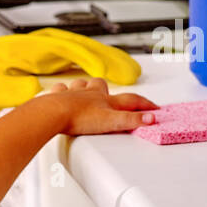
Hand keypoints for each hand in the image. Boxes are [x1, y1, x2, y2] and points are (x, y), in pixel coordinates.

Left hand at [43, 77, 158, 135]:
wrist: (52, 113)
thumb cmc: (79, 118)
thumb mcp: (111, 122)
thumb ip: (131, 120)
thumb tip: (150, 119)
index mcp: (106, 100)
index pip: (130, 100)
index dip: (144, 104)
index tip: (153, 108)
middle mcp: (90, 93)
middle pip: (102, 86)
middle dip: (108, 90)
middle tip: (110, 95)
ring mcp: (73, 94)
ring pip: (81, 84)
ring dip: (85, 87)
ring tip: (86, 92)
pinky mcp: (57, 98)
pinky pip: (60, 90)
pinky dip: (62, 91)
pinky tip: (62, 94)